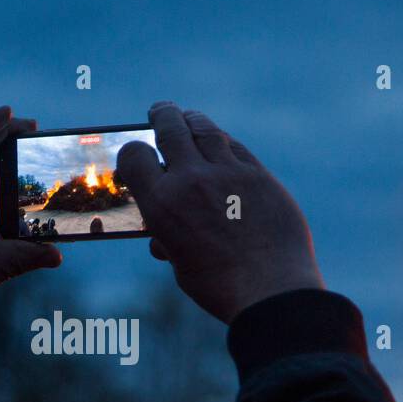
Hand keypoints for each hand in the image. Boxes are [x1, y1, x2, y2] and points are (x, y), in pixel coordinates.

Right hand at [115, 101, 323, 323]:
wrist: (271, 290)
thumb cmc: (219, 286)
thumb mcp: (181, 264)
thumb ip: (169, 239)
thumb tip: (162, 239)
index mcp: (161, 204)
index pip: (134, 155)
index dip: (131, 152)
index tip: (136, 154)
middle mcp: (190, 180)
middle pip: (170, 128)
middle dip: (162, 116)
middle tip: (161, 111)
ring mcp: (228, 173)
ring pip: (205, 130)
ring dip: (193, 121)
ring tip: (189, 118)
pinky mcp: (259, 176)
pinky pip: (236, 148)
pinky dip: (224, 143)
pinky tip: (222, 143)